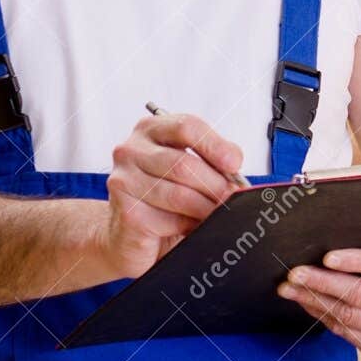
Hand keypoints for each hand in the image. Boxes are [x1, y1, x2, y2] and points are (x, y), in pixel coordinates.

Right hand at [97, 111, 246, 277]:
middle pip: (183, 163)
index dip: (215, 145)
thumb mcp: (186, 171)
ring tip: (217, 214)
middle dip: (215, 184)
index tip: (234, 163)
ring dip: (206, 208)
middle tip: (232, 197)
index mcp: (150, 130)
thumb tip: (236, 177)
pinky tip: (191, 226)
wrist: (126, 234)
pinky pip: (170, 219)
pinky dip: (189, 225)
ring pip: (179, 194)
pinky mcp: (127, 212)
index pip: (186, 127)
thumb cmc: (160, 199)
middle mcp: (131, 150)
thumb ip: (210, 165)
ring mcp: (124, 180)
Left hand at [277, 246, 360, 358]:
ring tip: (290, 289)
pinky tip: (308, 303)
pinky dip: (324, 317)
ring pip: (350, 317)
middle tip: (294, 274)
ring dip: (315, 301)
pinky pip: (347, 334)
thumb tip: (326, 241)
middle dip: (322, 283)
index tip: (326, 257)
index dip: (356, 261)